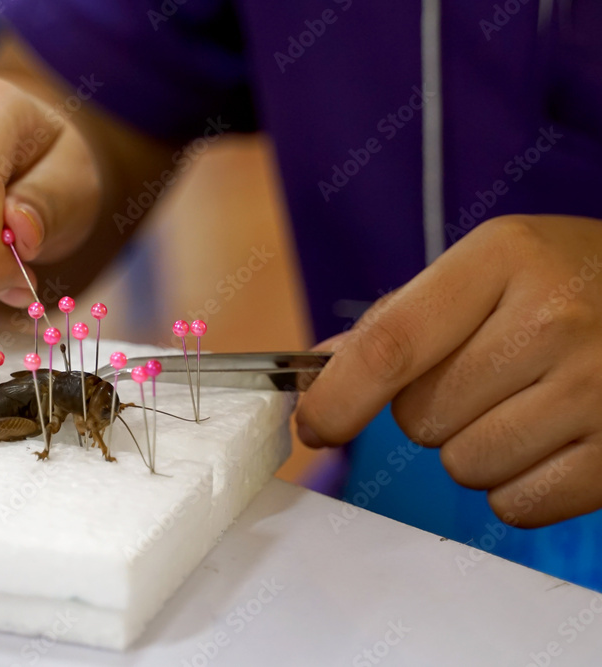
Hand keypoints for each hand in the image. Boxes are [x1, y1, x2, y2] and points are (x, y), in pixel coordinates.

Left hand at [296, 215, 601, 526]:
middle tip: (485, 375)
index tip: (313, 426)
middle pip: (420, 417)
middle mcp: (553, 318)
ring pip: (464, 466)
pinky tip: (552, 437)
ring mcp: (596, 389)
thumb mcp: (493, 265)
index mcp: (504, 257)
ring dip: (475, 447)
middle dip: (430, 409)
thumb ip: (404, 317)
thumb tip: (321, 372)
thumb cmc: (573, 281)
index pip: (391, 346)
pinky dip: (519, 484)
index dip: (337, 398)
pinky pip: (517, 504)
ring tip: (525, 402)